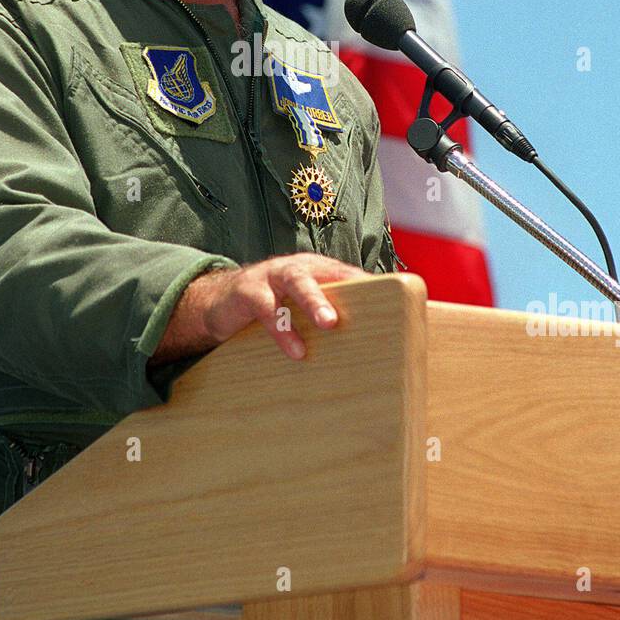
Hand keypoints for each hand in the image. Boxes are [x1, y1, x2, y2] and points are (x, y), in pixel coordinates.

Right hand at [195, 253, 367, 359]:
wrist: (222, 302)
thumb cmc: (274, 306)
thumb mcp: (301, 309)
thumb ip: (329, 317)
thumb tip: (371, 345)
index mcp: (317, 271)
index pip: (348, 275)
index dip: (372, 286)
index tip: (397, 302)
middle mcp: (298, 268)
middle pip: (325, 273)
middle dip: (347, 286)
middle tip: (367, 306)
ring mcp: (272, 276)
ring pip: (297, 282)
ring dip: (314, 300)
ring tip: (329, 323)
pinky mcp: (249, 291)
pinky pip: (267, 308)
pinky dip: (282, 329)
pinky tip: (295, 350)